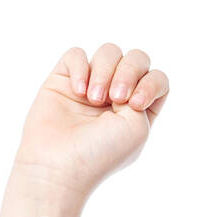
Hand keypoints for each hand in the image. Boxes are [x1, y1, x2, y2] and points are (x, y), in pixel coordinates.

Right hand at [12, 43, 169, 198]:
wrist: (59, 165)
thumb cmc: (102, 153)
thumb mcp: (138, 127)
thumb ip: (143, 93)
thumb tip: (122, 71)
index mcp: (140, 110)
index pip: (157, 79)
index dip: (150, 83)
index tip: (134, 105)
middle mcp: (117, 96)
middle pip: (137, 58)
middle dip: (129, 71)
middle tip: (116, 98)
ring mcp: (91, 86)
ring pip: (109, 52)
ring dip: (105, 71)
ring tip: (94, 98)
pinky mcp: (63, 80)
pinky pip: (77, 54)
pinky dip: (80, 68)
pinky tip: (78, 91)